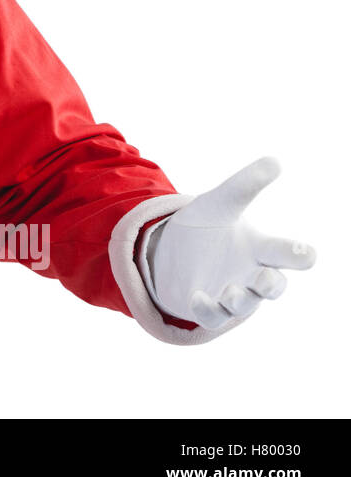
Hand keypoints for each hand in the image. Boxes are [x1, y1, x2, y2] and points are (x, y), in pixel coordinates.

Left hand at [144, 157, 315, 328]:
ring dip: (241, 300)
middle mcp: (250, 274)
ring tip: (232, 291)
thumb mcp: (221, 201)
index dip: (299, 254)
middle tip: (265, 277)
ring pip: (245, 306)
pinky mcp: (206, 306)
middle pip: (273, 285)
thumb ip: (246, 184)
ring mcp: (230, 293)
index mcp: (260, 249)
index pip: (287, 253)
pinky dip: (208, 309)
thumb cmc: (208, 225)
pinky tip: (198, 297)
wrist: (171, 248)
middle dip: (272, 284)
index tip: (305, 253)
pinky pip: (212, 316)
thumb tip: (276, 160)